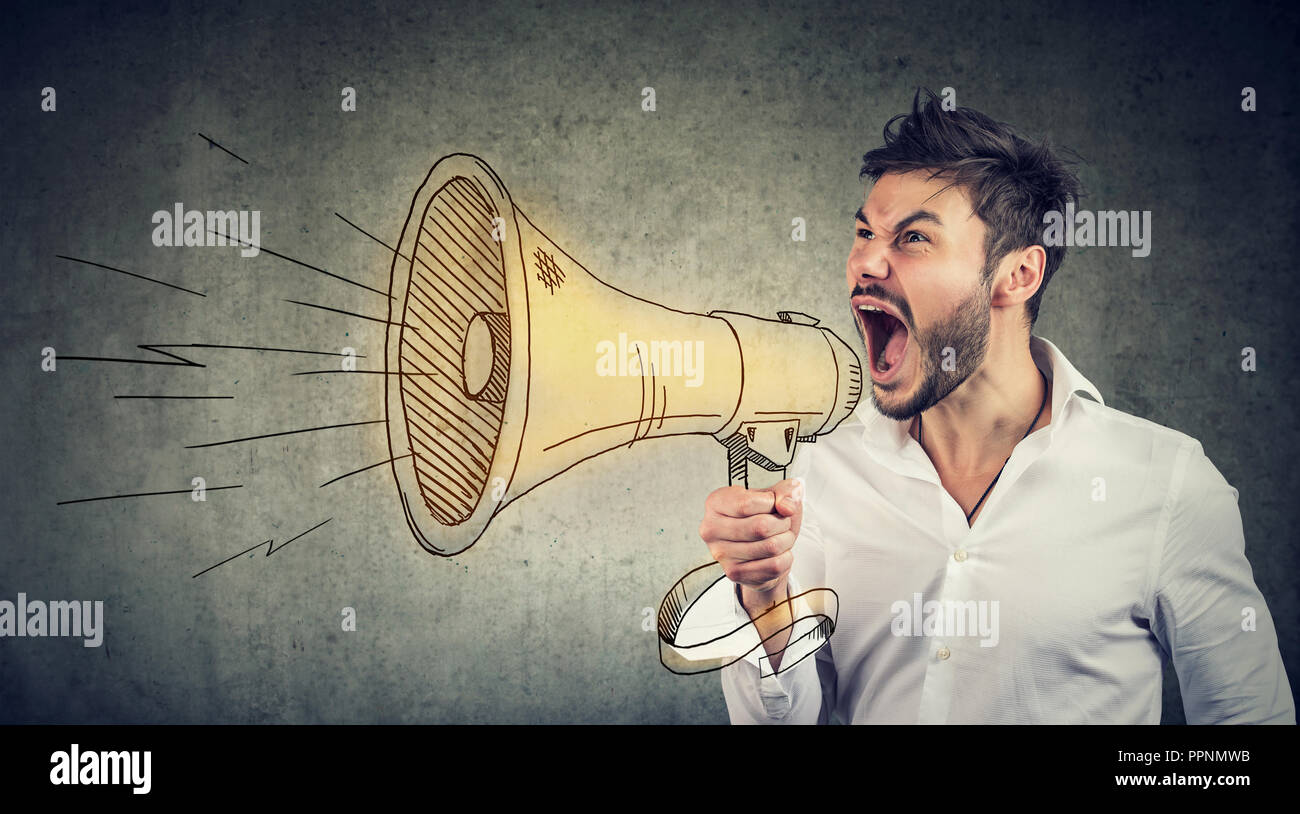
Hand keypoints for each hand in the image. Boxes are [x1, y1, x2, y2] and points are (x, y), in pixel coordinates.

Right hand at [698, 478, 803, 611]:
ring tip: (781, 537)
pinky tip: (778, 553)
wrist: (760, 548)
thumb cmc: (763, 517)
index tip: (776, 505)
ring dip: (786, 541)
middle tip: (783, 523)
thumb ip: (784, 492)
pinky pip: (774, 566)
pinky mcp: (734, 573)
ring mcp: (721, 553)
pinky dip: (785, 558)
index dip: (772, 503)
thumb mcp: (774, 497)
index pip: (748, 503)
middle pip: (760, 526)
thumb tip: (787, 506)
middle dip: (783, 524)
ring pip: (770, 547)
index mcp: (716, 502)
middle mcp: (711, 528)